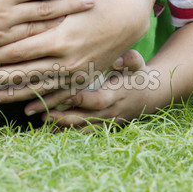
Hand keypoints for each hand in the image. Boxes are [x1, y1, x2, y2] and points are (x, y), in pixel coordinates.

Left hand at [0, 0, 147, 103]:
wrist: (128, 21)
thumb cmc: (97, 3)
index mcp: (59, 37)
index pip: (20, 49)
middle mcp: (66, 59)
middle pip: (24, 72)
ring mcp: (75, 73)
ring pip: (38, 88)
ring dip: (13, 94)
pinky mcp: (83, 80)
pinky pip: (58, 96)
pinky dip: (42, 104)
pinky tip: (25, 110)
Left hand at [39, 50, 156, 128]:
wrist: (148, 96)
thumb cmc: (137, 75)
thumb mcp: (137, 63)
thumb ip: (130, 59)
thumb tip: (119, 60)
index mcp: (118, 94)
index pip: (99, 100)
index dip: (83, 100)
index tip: (65, 97)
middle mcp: (112, 111)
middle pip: (87, 119)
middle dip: (65, 118)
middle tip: (44, 115)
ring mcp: (108, 121)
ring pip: (84, 128)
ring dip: (64, 127)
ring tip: (44, 123)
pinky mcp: (104, 127)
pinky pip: (85, 132)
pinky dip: (69, 132)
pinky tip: (50, 130)